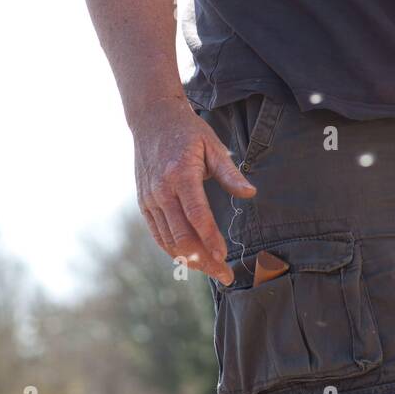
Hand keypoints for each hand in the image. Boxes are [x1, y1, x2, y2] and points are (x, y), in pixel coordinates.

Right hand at [131, 98, 256, 282]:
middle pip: (182, 235)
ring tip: (212, 271)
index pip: (197, 215)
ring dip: (190, 260)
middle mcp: (161, 190)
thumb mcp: (212, 145)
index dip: (210, 239)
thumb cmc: (187, 131)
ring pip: (168, 240)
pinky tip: (190, 259)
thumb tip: (251, 193)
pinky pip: (158, 234)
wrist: (152, 118)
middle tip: (225, 275)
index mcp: (180, 174)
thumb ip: (229, 173)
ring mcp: (149, 198)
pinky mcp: (144, 203)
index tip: (224, 257)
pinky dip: (173, 250)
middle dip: (204, 259)